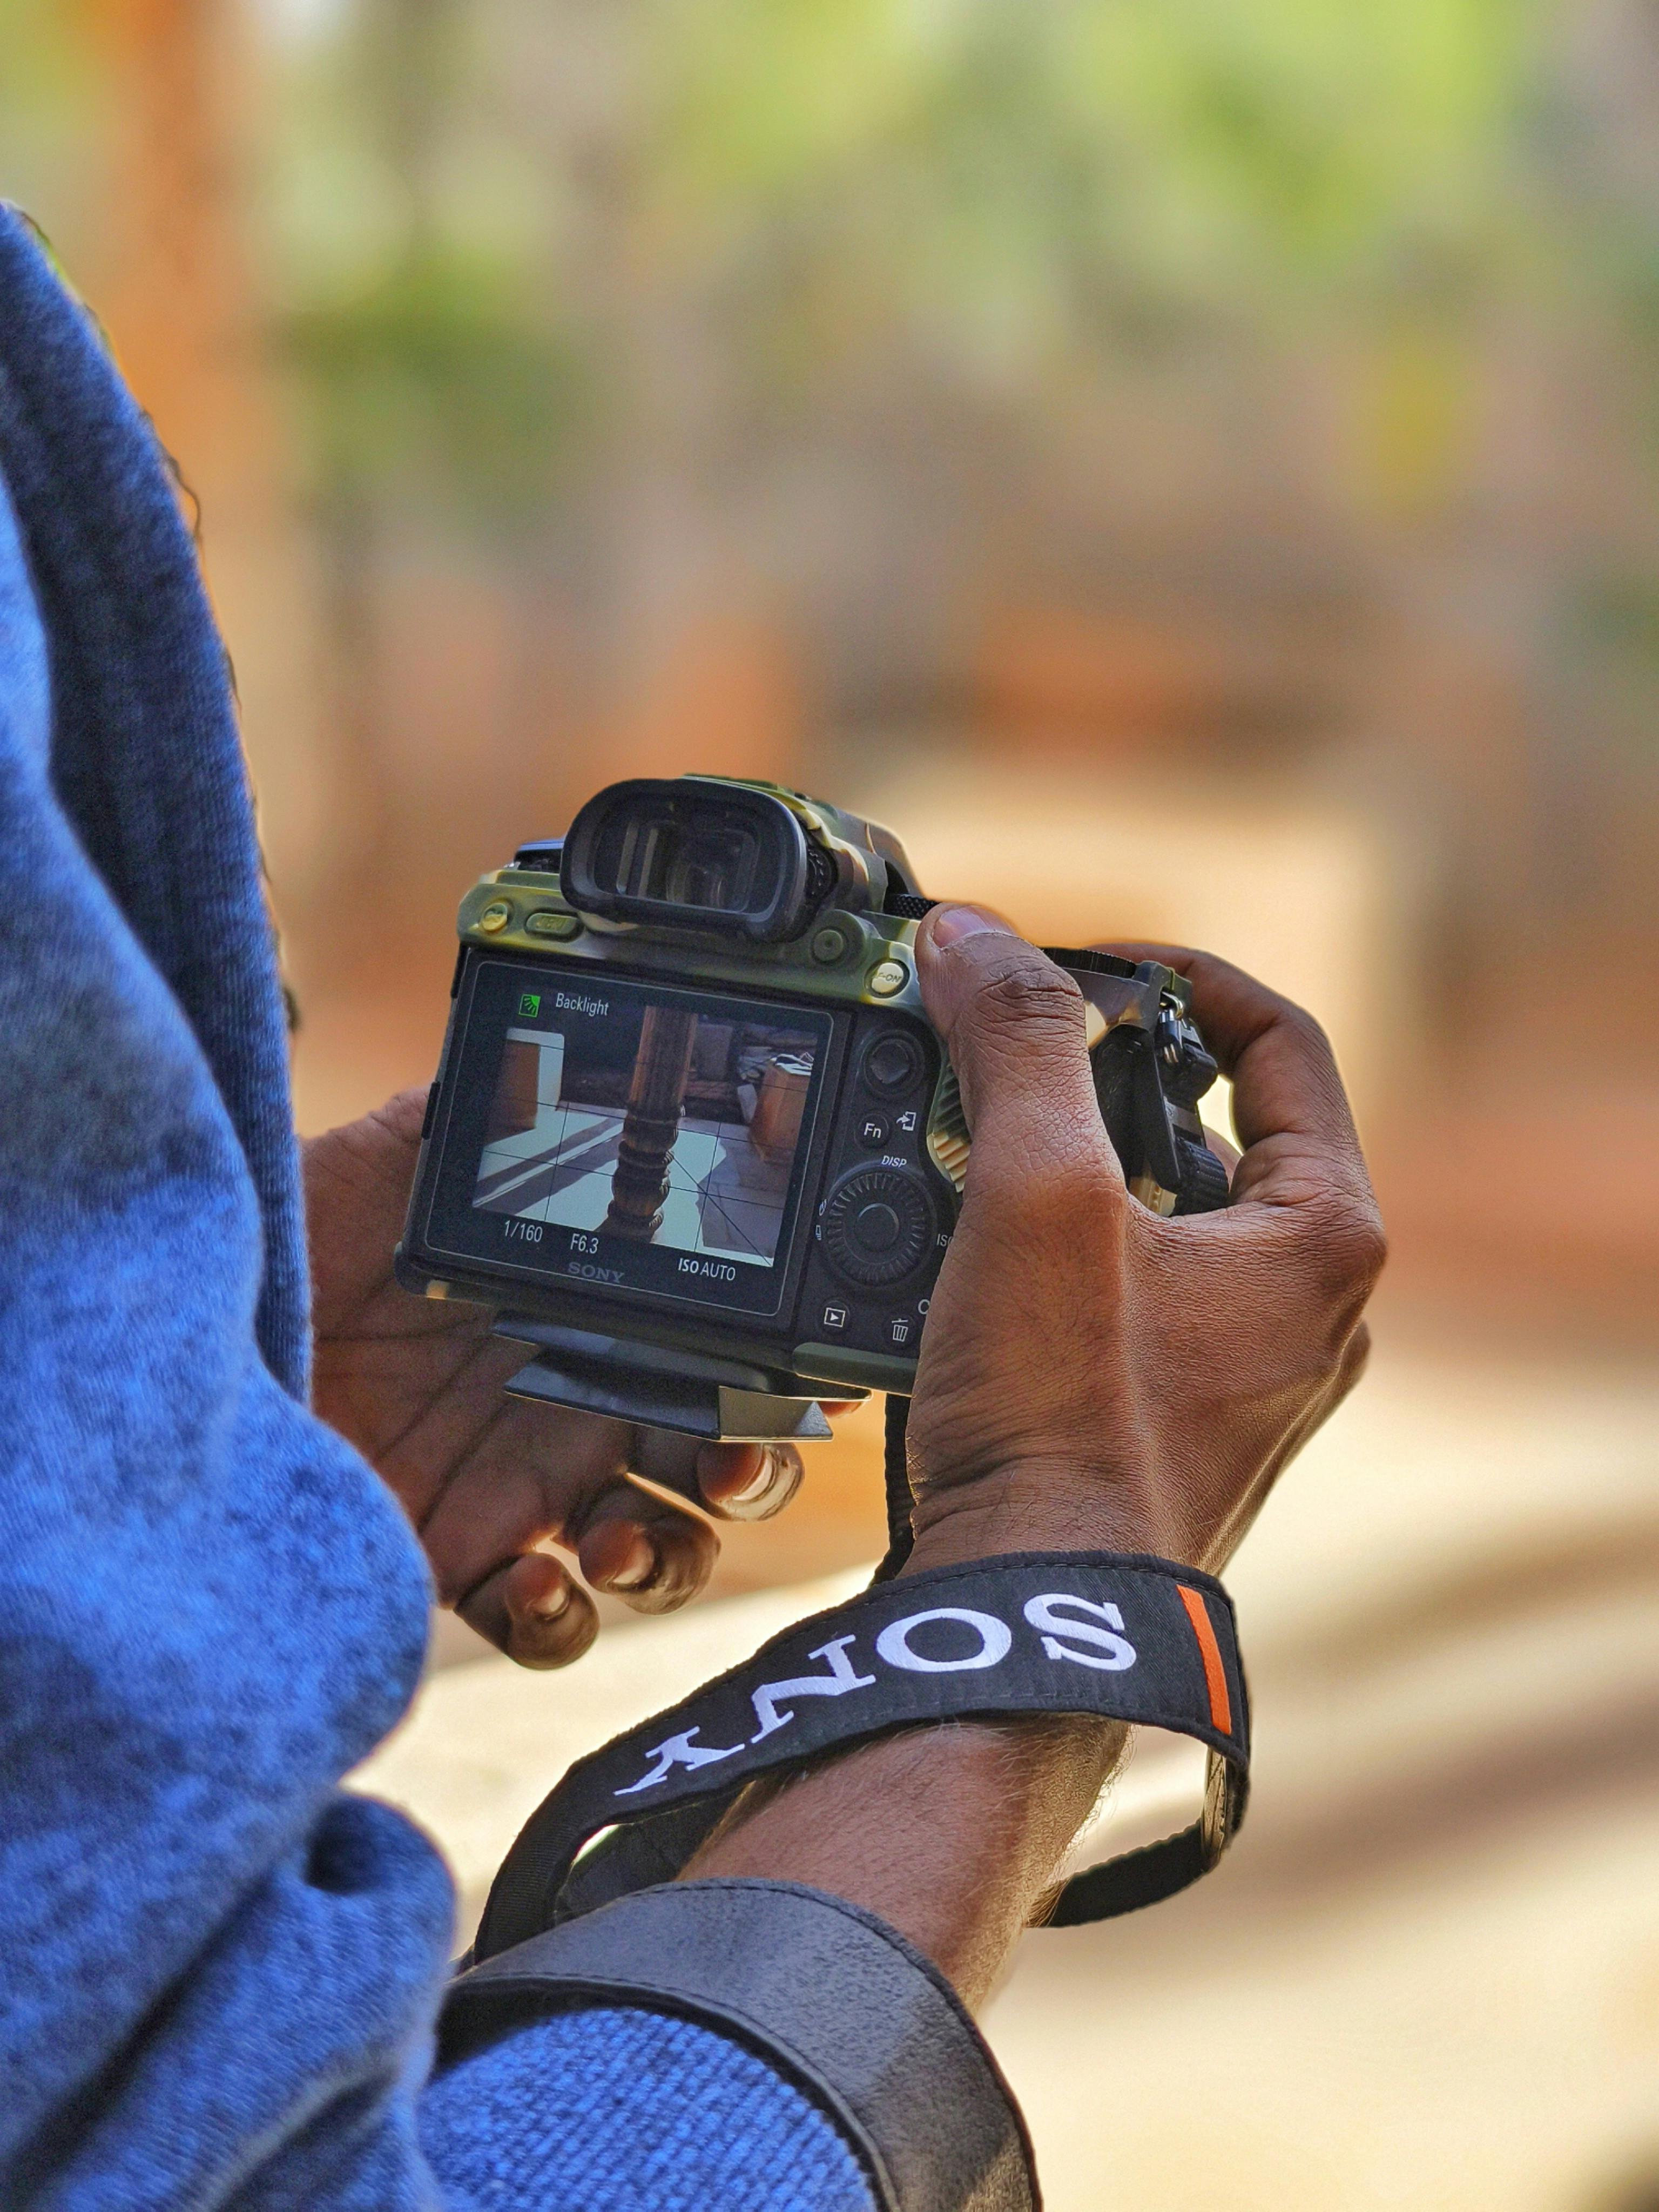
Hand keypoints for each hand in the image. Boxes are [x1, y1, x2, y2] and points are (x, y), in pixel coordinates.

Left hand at [304, 1089, 804, 1666]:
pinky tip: (530, 1585)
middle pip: (711, 1460)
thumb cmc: (286, 1239)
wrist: (175, 1348)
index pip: (710, 1345)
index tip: (802, 1375)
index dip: (773, 1368)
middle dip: (749, 1470)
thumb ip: (487, 1109)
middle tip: (732, 1460)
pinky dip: (561, 1621)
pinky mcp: (453, 1565)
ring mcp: (518, 1494)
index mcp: (582, 1314)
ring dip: (666, 1555)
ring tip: (612, 1538)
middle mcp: (568, 1407)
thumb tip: (570, 1035)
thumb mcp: (388, 1158)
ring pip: (653, 1550)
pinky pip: (545, 1623)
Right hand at [692, 917, 1381, 2002]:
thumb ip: (1014, 1048)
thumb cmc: (1064, 1425)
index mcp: (1321, 1233)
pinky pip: (1114, 1287)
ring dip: (1058, 1162)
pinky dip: (1044, 1247)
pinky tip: (958, 1250)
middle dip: (1092, 1076)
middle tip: (994, 1054)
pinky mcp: (1165, 1415)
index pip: (1277, 1036)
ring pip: (1150, 1208)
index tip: (1079, 962)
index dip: (1178, 973)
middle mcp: (1302, 1301)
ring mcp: (1239, 1368)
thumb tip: (974, 936)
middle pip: (1206, 1121)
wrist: (1024, 1618)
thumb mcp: (1039, 1197)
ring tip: (958, 1145)